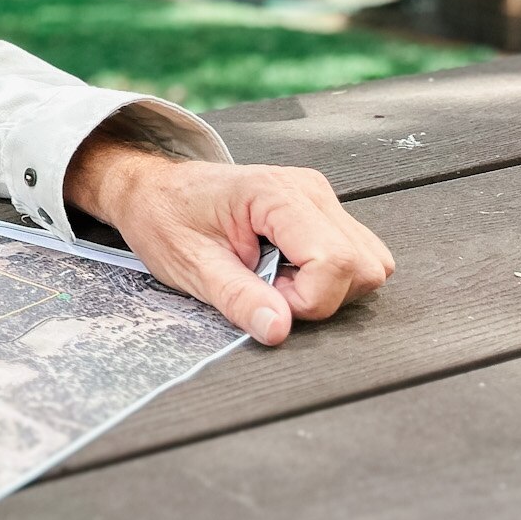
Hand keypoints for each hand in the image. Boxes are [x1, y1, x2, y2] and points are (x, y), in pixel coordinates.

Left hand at [64, 140, 394, 345]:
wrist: (152, 189)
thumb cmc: (165, 217)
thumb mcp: (191, 265)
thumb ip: (238, 298)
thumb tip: (279, 329)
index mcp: (275, 194)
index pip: (335, 262)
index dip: (305, 299)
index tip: (263, 295)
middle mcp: (309, 189)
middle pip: (361, 267)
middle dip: (319, 296)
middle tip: (265, 287)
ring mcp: (320, 198)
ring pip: (368, 264)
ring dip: (327, 287)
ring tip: (272, 276)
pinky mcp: (321, 211)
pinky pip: (355, 256)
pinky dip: (328, 277)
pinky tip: (284, 269)